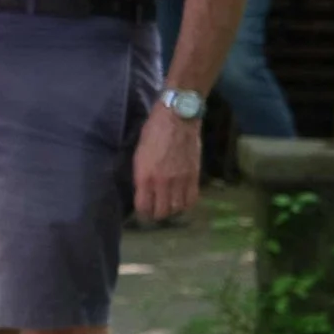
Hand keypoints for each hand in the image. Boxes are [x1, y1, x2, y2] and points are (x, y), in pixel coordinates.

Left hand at [132, 107, 201, 221]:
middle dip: (156, 214)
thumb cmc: (153, 131)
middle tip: (155, 210)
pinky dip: (186, 204)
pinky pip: (192, 199)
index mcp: (145, 175)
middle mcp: (162, 182)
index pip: (143, 206)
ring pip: (177, 208)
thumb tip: (143, 190)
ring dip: (172, 210)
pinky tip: (181, 200)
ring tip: (168, 206)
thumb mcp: (139, 153)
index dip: (142, 212)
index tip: (142, 210)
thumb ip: (141, 174)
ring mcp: (180, 180)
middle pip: (161, 212)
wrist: (178, 118)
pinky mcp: (194, 176)